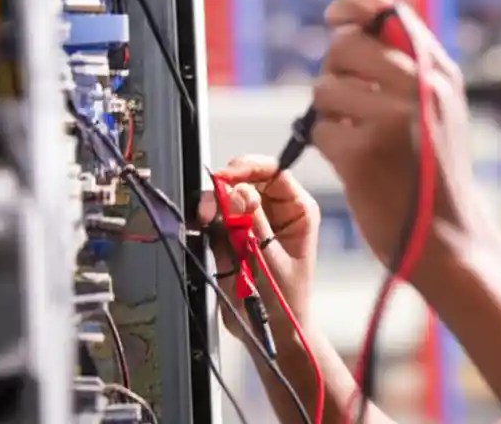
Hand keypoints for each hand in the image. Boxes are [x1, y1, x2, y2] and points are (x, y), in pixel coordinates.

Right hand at [197, 154, 320, 345]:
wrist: (270, 332)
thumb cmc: (284, 301)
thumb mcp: (269, 259)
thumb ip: (252, 223)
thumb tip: (237, 189)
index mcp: (297, 210)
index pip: (274, 171)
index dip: (248, 167)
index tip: (224, 176)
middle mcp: (275, 211)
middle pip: (246, 179)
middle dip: (224, 187)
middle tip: (209, 205)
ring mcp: (252, 222)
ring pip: (226, 197)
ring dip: (212, 205)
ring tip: (206, 220)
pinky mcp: (232, 236)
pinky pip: (215, 218)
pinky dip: (205, 221)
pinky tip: (203, 227)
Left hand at [311, 0, 491, 277]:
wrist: (450, 240)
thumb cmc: (433, 175)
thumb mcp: (439, 110)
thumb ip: (408, 68)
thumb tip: (349, 27)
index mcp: (441, 73)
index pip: (390, 9)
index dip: (354, 4)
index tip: (335, 16)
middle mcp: (422, 88)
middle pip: (346, 45)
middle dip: (334, 70)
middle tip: (346, 101)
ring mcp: (394, 119)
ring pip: (325, 87)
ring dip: (328, 114)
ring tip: (357, 138)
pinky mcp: (364, 153)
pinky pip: (319, 129)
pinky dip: (327, 147)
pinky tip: (353, 164)